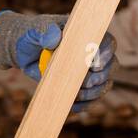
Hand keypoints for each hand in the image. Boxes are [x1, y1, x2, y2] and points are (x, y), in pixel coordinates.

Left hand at [0, 11, 116, 113]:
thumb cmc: (34, 36)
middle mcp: (94, 53)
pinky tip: (72, 105)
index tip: (94, 65)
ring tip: (76, 95)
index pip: (108, 42)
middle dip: (101, 77)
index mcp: (88, 35)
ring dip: (94, 93)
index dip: (106, 54)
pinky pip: (92, 99)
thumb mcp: (35, 31)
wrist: (26, 52)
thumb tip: (54, 37)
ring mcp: (89, 71)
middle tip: (84, 83)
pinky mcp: (82, 86)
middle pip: (112, 65)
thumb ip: (45, 32)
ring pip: (104, 84)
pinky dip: (85, 104)